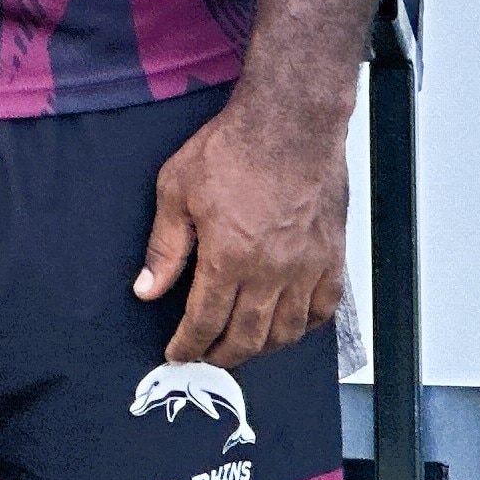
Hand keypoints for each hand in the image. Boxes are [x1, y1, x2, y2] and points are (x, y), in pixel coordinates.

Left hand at [135, 92, 349, 366]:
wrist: (291, 122)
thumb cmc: (232, 149)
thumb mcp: (176, 191)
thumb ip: (165, 247)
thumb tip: (147, 289)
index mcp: (229, 259)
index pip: (206, 321)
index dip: (189, 344)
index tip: (178, 353)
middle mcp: (271, 272)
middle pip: (247, 336)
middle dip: (222, 354)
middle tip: (206, 357)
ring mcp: (307, 267)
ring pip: (287, 330)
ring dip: (262, 348)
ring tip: (242, 348)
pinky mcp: (333, 255)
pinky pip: (324, 308)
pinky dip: (305, 327)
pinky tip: (289, 327)